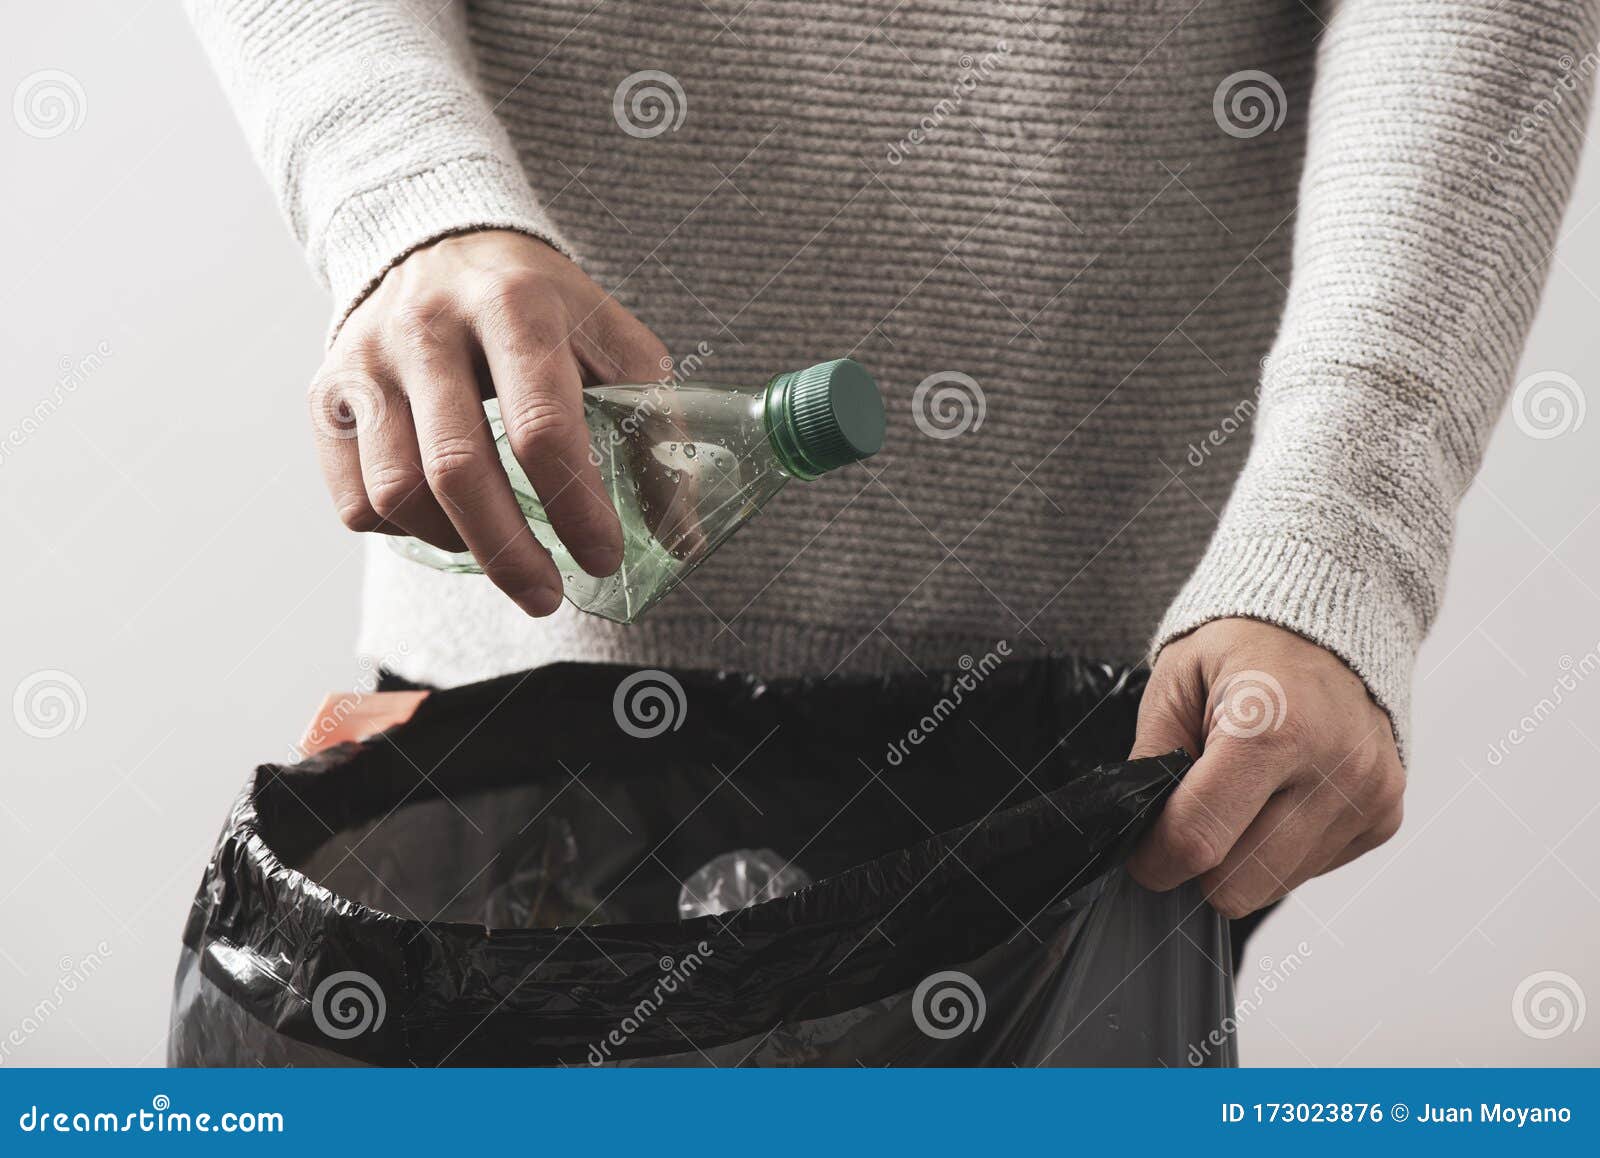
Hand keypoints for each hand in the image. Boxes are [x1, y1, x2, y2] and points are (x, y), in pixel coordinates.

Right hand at [308, 229, 669, 615]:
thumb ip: (654, 430)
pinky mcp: (325, 394)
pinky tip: (447, 519)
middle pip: (457, 469)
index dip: (576, 506)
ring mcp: (365, 360)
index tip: (604, 556)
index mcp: (514, 304)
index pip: (541, 425)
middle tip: (547, 597)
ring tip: (503, 552)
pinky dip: (405, 530)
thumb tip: (681, 540)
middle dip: (510, 553)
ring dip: (459, 545)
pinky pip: (356, 500)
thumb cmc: (542, 308)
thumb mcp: (611, 341)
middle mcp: (427, 326)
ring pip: (397, 492)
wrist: (439, 244)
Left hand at [1127, 618, 1404, 917]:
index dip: (1155, 860)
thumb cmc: (1245, 642)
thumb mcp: (1175, 680)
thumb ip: (1152, 759)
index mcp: (1270, 729)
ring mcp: (1368, 797)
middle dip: (1200, 863)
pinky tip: (1284, 790)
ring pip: (1275, 887)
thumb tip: (1143, 834)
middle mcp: (1332, 770)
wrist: (1331, 610)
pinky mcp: (1385, 815)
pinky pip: (1313, 870)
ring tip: (1244, 791)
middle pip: (1238, 885)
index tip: (1143, 854)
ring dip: (1245, 856)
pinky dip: (1285, 846)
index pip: (1199, 841)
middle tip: (1191, 815)